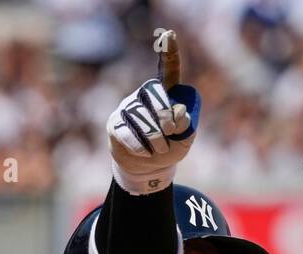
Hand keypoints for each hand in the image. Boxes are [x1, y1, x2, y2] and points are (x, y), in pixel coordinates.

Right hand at [107, 30, 199, 193]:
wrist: (147, 169)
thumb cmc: (169, 148)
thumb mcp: (185, 139)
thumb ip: (187, 125)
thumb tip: (178, 113)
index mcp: (165, 94)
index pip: (168, 70)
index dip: (169, 53)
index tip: (169, 35)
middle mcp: (144, 96)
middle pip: (152, 91)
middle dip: (165, 112)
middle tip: (171, 131)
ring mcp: (127, 108)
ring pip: (140, 115)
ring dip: (155, 136)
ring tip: (161, 149)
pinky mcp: (115, 125)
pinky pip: (127, 131)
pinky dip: (140, 144)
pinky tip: (146, 152)